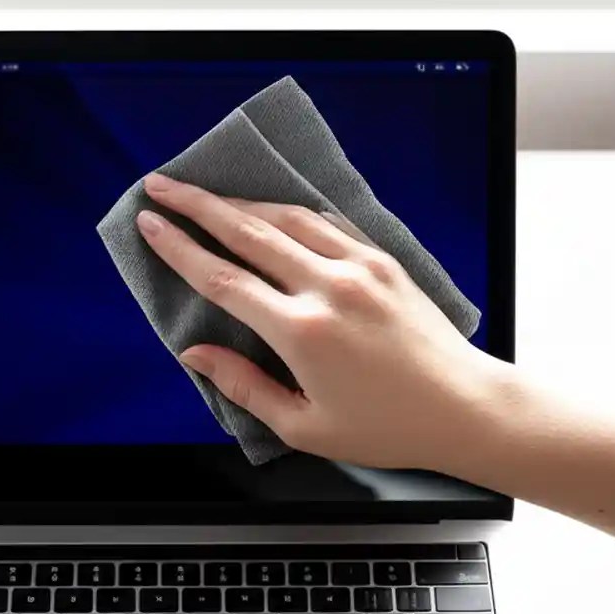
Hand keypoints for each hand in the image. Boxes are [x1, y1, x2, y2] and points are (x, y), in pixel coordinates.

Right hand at [137, 172, 516, 469]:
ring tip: (206, 194)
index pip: (223, 279)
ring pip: (286, 217)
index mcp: (302, 332)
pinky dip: (291, 211)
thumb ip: (244, 386)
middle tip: (161, 185)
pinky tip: (270, 209)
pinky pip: (326, 223)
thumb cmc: (386, 428)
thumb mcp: (304, 427)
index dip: (179, 249)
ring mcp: (360, 267)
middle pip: (247, 231)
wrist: (464, 407)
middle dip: (198, 204)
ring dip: (241, 201)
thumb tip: (195, 353)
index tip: (150, 225)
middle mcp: (329, 287)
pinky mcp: (383, 261)